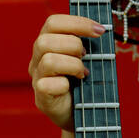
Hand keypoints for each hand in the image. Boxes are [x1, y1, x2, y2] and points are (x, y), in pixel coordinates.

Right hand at [27, 13, 107, 131]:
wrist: (79, 115)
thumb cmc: (84, 83)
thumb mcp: (88, 59)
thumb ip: (90, 43)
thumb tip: (101, 29)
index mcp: (48, 43)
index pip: (53, 22)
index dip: (77, 22)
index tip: (100, 30)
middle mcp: (37, 58)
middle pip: (45, 40)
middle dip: (74, 45)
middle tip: (86, 56)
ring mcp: (37, 78)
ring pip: (48, 61)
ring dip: (73, 65)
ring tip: (83, 73)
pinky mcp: (41, 97)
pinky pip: (47, 84)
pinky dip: (65, 84)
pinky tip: (73, 87)